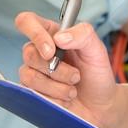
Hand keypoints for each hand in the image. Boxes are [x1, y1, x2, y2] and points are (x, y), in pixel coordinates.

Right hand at [15, 12, 127, 127]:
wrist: (100, 105)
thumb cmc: (96, 72)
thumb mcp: (96, 48)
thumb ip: (82, 34)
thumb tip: (59, 37)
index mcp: (51, 33)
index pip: (27, 22)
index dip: (35, 33)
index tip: (51, 50)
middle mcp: (38, 51)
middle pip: (29, 53)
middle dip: (56, 69)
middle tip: (76, 76)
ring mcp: (33, 73)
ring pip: (29, 77)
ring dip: (57, 87)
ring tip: (73, 90)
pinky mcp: (33, 93)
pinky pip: (33, 96)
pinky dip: (54, 99)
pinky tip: (65, 100)